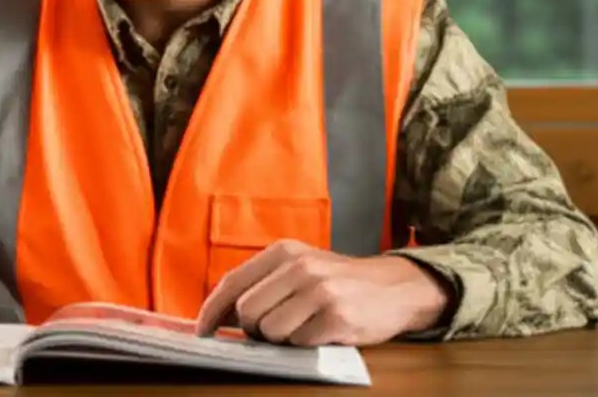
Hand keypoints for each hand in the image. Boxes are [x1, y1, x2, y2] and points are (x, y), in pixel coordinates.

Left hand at [194, 240, 450, 346]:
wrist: (396, 287)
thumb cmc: (339, 282)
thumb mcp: (301, 267)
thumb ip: (264, 283)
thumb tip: (222, 315)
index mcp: (284, 252)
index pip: (232, 283)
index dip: (212, 310)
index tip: (201, 331)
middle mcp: (299, 266)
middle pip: (247, 312)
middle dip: (254, 330)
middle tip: (275, 330)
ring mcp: (319, 291)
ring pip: (271, 332)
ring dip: (283, 339)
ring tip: (305, 327)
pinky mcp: (337, 316)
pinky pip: (300, 344)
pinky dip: (307, 345)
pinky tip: (324, 332)